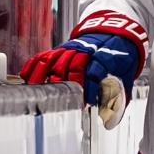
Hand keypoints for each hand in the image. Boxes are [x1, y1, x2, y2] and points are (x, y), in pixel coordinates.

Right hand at [18, 14, 145, 126]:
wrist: (115, 31)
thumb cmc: (120, 58)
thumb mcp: (126, 75)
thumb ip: (119, 98)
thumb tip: (108, 121)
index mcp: (106, 58)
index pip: (95, 71)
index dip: (90, 86)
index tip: (87, 101)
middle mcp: (86, 51)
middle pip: (72, 65)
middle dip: (66, 82)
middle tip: (60, 99)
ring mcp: (71, 49)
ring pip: (55, 60)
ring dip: (45, 76)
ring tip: (36, 91)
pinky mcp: (61, 48)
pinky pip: (44, 56)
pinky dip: (34, 66)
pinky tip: (26, 77)